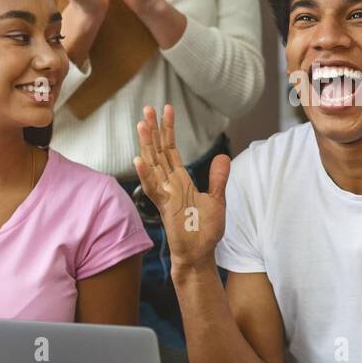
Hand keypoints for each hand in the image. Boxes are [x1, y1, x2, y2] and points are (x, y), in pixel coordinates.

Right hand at [134, 104, 230, 268]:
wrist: (200, 255)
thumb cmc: (205, 231)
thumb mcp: (217, 199)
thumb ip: (218, 178)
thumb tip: (222, 157)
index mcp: (180, 181)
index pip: (170, 150)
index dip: (168, 130)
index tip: (166, 109)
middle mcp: (168, 184)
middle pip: (158, 152)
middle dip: (154, 130)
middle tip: (147, 108)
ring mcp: (164, 195)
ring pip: (152, 165)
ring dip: (146, 145)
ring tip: (141, 124)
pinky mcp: (164, 208)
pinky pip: (152, 189)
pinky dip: (145, 175)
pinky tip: (139, 159)